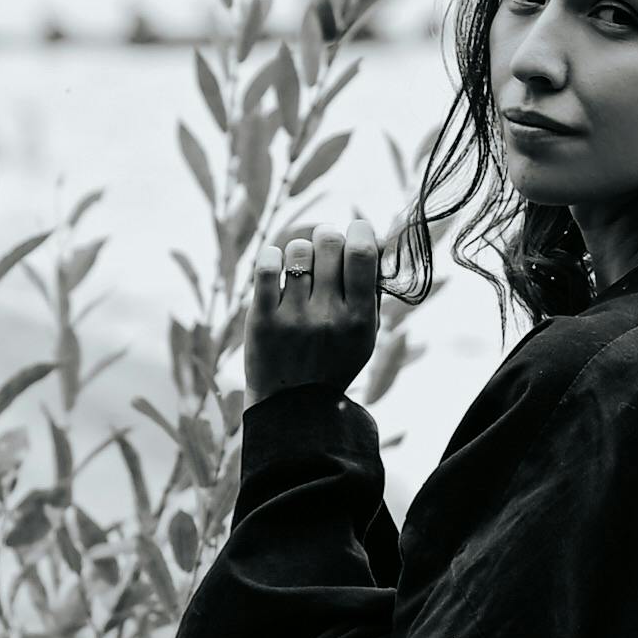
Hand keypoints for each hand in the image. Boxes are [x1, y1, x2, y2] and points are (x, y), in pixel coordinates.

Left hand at [245, 219, 387, 401]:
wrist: (293, 407)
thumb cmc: (334, 361)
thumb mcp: (365, 333)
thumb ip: (373, 288)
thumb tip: (375, 238)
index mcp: (360, 319)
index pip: (361, 252)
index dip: (359, 230)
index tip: (356, 232)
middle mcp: (329, 317)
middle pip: (330, 242)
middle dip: (328, 236)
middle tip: (325, 247)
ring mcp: (294, 318)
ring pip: (298, 250)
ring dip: (300, 251)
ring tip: (301, 268)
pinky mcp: (262, 319)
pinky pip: (266, 265)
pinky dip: (272, 257)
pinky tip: (276, 266)